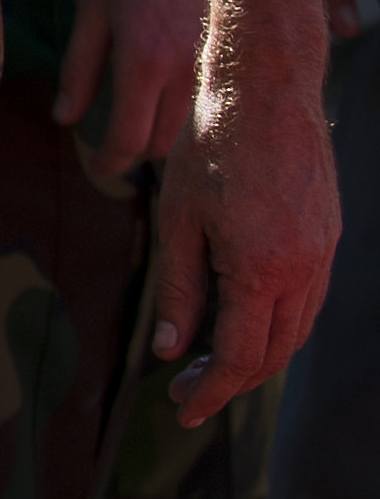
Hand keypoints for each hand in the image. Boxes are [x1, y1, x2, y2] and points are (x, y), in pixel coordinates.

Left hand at [59, 0, 208, 181]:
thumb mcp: (93, 11)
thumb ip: (78, 70)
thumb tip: (64, 120)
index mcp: (145, 61)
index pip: (130, 139)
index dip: (110, 162)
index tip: (96, 169)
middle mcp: (188, 73)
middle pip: (163, 145)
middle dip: (135, 151)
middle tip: (113, 145)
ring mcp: (219, 69)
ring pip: (192, 132)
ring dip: (164, 136)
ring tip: (140, 122)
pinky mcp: (238, 62)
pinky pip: (213, 108)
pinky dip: (190, 115)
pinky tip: (171, 99)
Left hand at [152, 57, 339, 422]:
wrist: (267, 89)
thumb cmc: (211, 146)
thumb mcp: (178, 220)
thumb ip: (178, 289)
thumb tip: (170, 348)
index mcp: (263, 269)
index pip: (240, 356)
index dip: (211, 391)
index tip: (182, 410)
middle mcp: (305, 269)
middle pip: (274, 353)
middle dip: (230, 382)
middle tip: (184, 392)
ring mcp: (324, 253)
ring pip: (296, 330)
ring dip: (256, 355)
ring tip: (208, 363)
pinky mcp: (329, 236)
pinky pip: (307, 299)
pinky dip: (277, 322)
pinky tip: (242, 320)